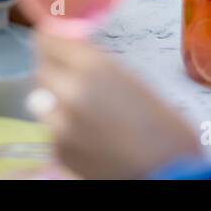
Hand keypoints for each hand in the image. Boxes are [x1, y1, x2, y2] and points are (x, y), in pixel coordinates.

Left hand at [31, 34, 202, 178]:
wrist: (168, 172)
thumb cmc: (163, 126)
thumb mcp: (132, 80)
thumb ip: (95, 65)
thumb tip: (71, 52)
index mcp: (94, 67)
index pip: (48, 41)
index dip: (49, 39)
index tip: (50, 39)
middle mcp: (70, 91)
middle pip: (41, 69)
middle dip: (52, 69)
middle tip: (67, 74)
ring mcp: (60, 124)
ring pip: (41, 100)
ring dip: (54, 99)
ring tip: (79, 108)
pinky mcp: (58, 150)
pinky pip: (50, 129)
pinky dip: (62, 127)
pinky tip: (86, 133)